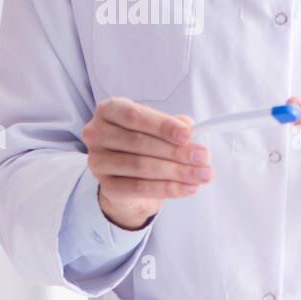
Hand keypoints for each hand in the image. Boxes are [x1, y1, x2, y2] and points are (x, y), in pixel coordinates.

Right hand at [83, 96, 212, 230]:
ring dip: (177, 172)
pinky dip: (168, 189)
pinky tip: (188, 188)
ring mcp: (98, 161)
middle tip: (204, 158)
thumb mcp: (157, 128)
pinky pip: (139, 188)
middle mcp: (97, 134)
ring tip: (202, 175)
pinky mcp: (106, 186)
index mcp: (109, 110)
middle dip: (176, 152)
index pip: (134, 116)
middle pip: (139, 143)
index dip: (162, 126)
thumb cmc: (143, 143)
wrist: (127, 175)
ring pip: (141, 167)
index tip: (188, 135)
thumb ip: (173, 127)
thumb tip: (191, 131)